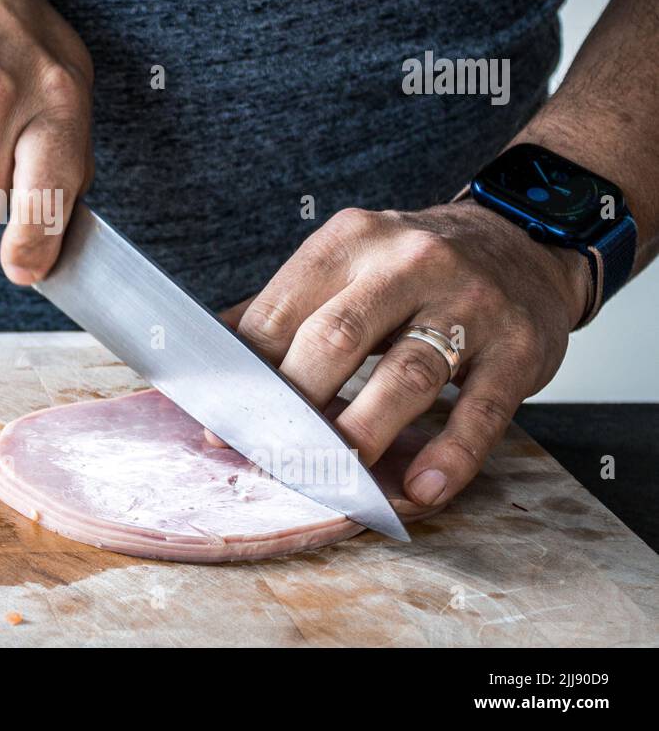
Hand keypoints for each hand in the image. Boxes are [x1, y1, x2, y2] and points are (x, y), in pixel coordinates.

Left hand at [231, 202, 589, 507]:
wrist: (522, 241)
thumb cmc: (411, 267)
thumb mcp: (346, 261)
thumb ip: (283, 307)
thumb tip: (209, 359)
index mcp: (349, 241)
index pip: (282, 312)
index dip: (247, 374)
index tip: (225, 422)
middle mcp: (408, 264)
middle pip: (335, 339)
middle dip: (297, 406)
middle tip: (274, 456)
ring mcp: (469, 304)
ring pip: (406, 375)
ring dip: (363, 434)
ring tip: (335, 478)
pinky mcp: (518, 349)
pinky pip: (481, 410)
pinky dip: (449, 456)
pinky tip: (419, 490)